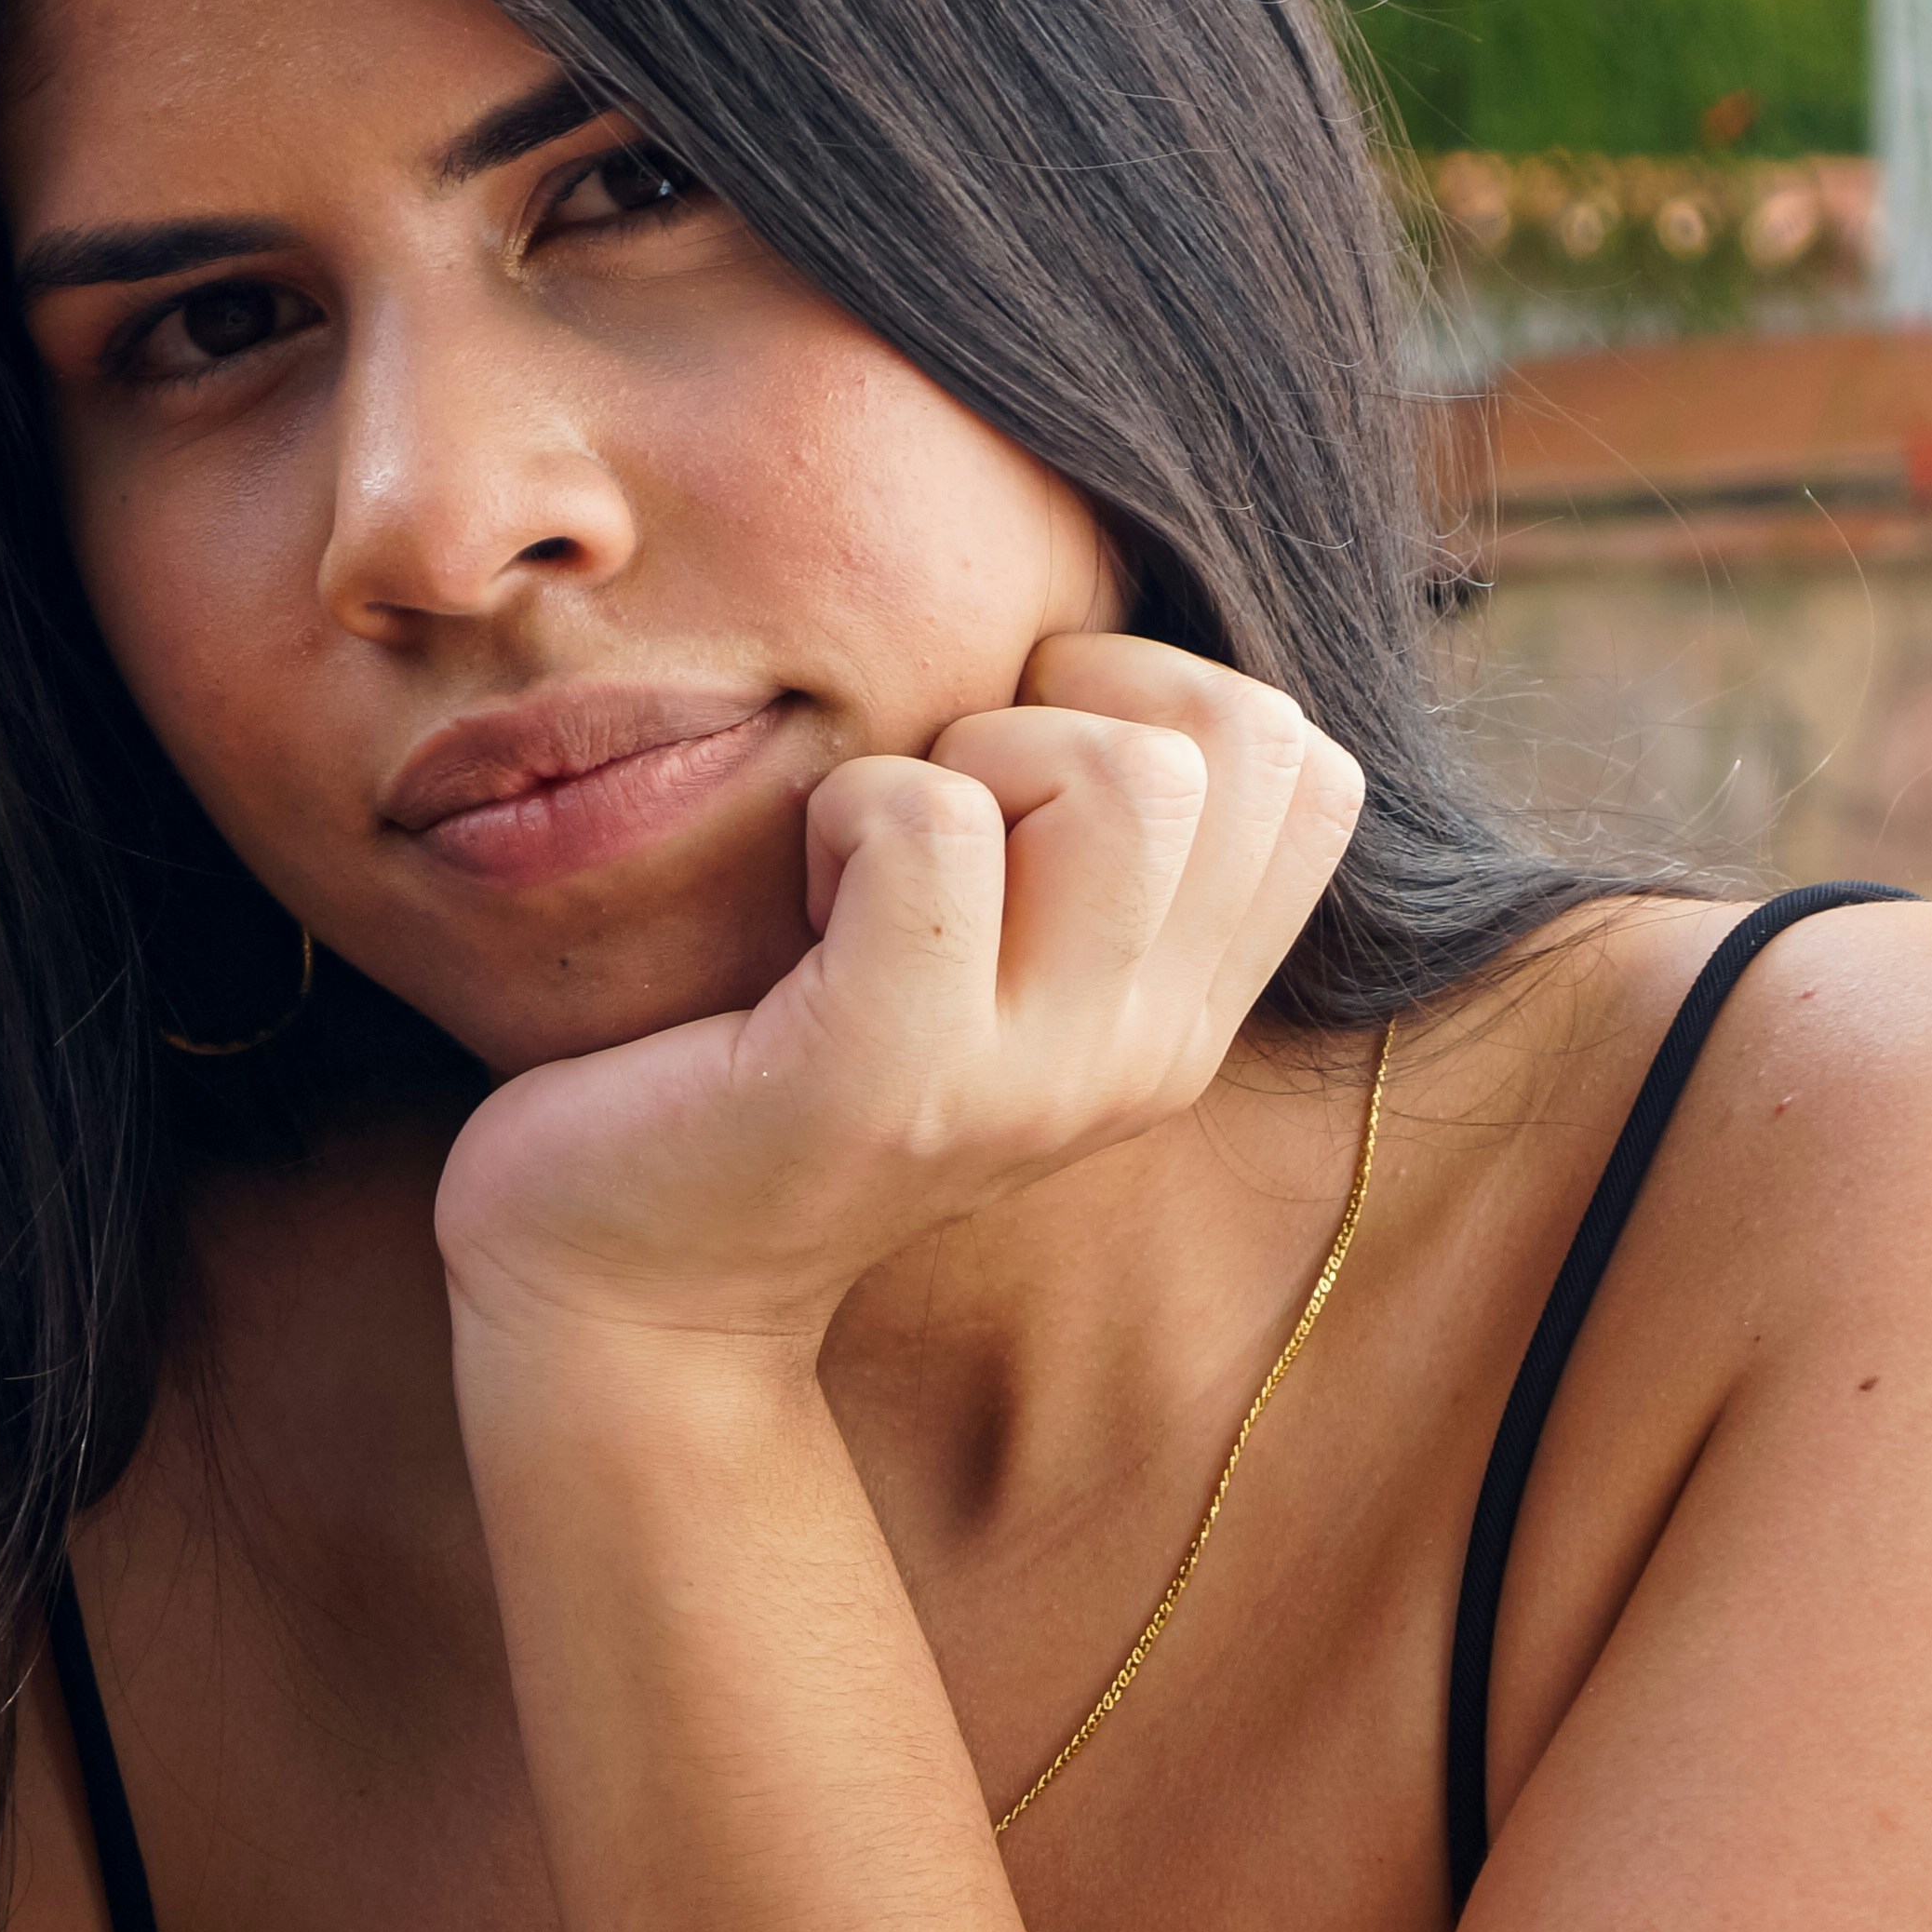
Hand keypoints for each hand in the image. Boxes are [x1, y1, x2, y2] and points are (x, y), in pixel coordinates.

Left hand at [432, 630, 1363, 1362]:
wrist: (625, 1286)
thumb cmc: (771, 1058)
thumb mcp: (981, 956)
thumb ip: (1081, 847)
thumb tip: (1109, 645)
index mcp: (1179, 1015)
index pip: (1307, 769)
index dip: (1157, 701)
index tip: (1014, 772)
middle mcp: (1141, 1055)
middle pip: (1233, 744)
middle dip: (1064, 709)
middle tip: (935, 805)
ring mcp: (1027, 1081)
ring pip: (1120, 774)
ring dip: (963, 752)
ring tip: (866, 857)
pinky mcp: (884, 1077)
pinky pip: (929, 826)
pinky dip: (845, 808)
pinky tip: (795, 895)